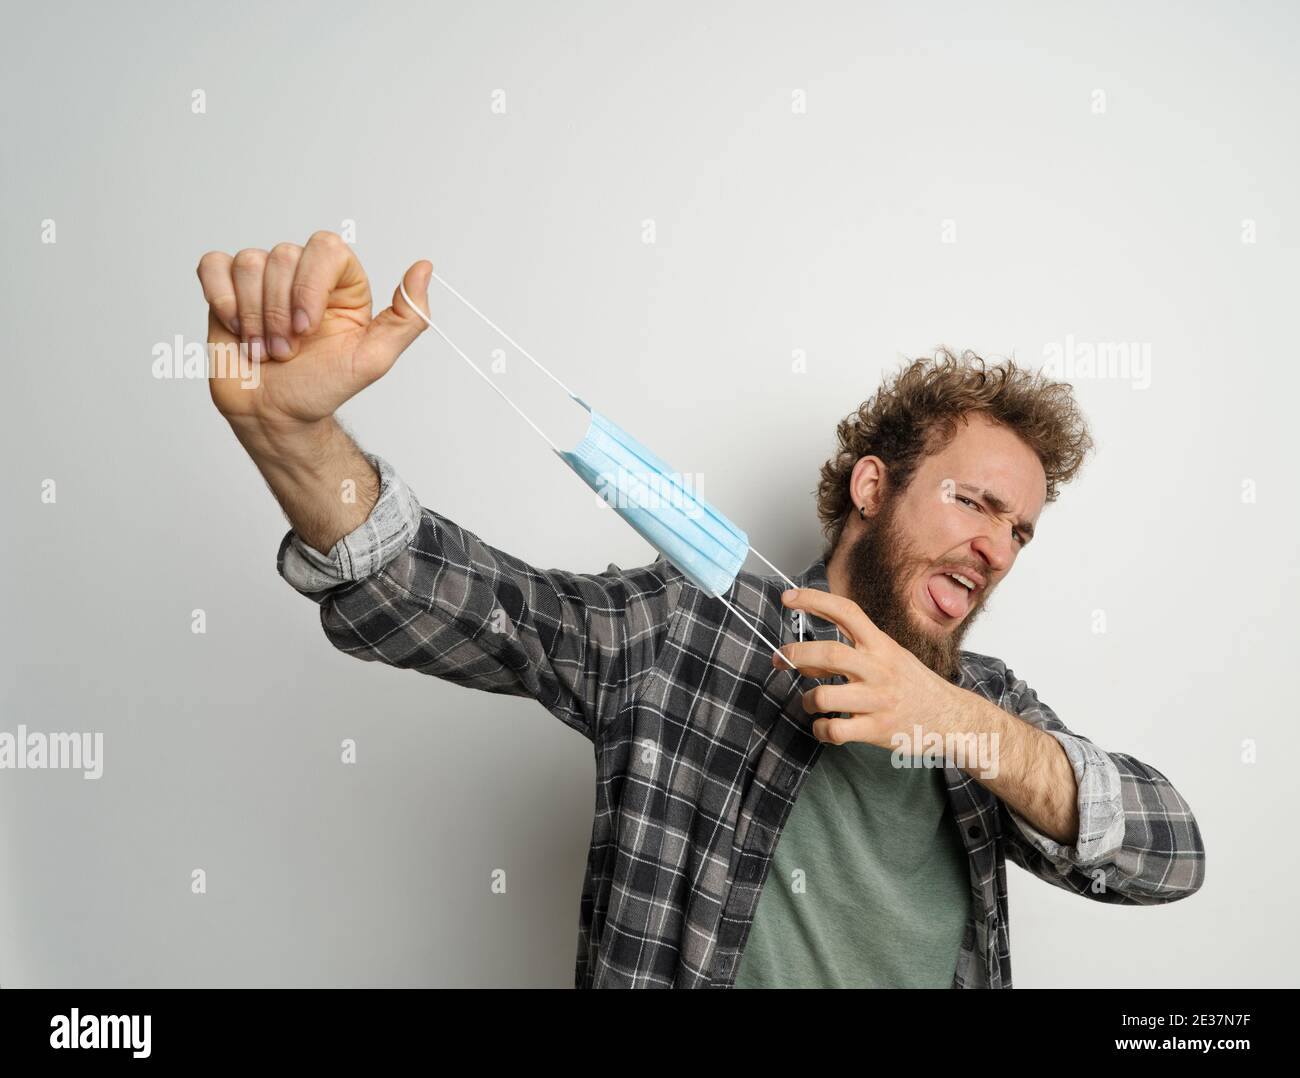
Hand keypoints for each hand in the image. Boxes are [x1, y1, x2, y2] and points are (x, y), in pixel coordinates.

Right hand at [196, 231, 431, 433]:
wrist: (275, 415)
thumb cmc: (322, 388)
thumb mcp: (374, 359)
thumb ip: (408, 317)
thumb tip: (424, 268)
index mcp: (341, 283)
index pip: (325, 247)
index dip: (310, 285)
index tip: (307, 329)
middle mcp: (302, 274)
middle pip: (283, 255)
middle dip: (280, 313)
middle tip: (287, 350)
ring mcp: (262, 279)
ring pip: (249, 263)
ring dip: (253, 317)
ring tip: (265, 349)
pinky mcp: (225, 288)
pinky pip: (214, 266)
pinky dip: (222, 299)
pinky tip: (235, 328)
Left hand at [773, 587, 964, 746]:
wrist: (951, 718)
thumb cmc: (911, 684)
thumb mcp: (887, 656)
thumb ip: (848, 654)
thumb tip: (802, 659)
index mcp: (881, 645)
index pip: (846, 612)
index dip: (814, 600)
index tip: (788, 597)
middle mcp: (879, 669)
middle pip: (830, 654)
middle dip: (796, 654)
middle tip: (780, 659)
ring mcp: (878, 700)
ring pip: (825, 696)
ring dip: (807, 699)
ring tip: (811, 702)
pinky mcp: (877, 730)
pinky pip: (835, 730)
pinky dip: (820, 729)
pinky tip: (825, 727)